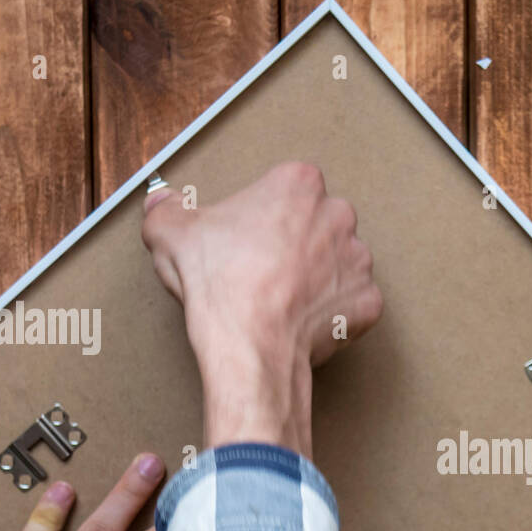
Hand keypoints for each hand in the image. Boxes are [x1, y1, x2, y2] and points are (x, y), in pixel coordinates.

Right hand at [140, 162, 382, 456]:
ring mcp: (358, 261)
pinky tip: (305, 319)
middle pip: (318, 223)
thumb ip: (167, 209)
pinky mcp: (367, 302)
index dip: (265, 214)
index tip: (249, 235)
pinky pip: (352, 302)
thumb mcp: (171, 233)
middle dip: (297, 242)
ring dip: (319, 275)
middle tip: (264, 268)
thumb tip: (164, 203)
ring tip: (284, 297)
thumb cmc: (221, 286)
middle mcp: (338, 216)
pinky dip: (333, 312)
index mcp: (298, 186)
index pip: (286, 190)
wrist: (249, 345)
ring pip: (339, 262)